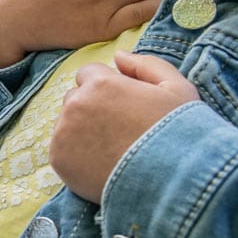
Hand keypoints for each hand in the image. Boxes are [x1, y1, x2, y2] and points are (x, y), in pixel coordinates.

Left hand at [50, 52, 198, 201]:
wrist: (174, 181)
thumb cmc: (179, 132)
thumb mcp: (176, 88)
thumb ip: (145, 64)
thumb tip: (118, 55)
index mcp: (100, 84)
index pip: (89, 73)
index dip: (108, 86)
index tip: (124, 104)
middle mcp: (75, 105)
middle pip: (74, 98)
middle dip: (92, 106)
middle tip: (119, 128)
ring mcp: (63, 134)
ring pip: (66, 123)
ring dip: (82, 129)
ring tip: (113, 147)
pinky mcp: (58, 160)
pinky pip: (61, 148)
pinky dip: (76, 153)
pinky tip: (102, 162)